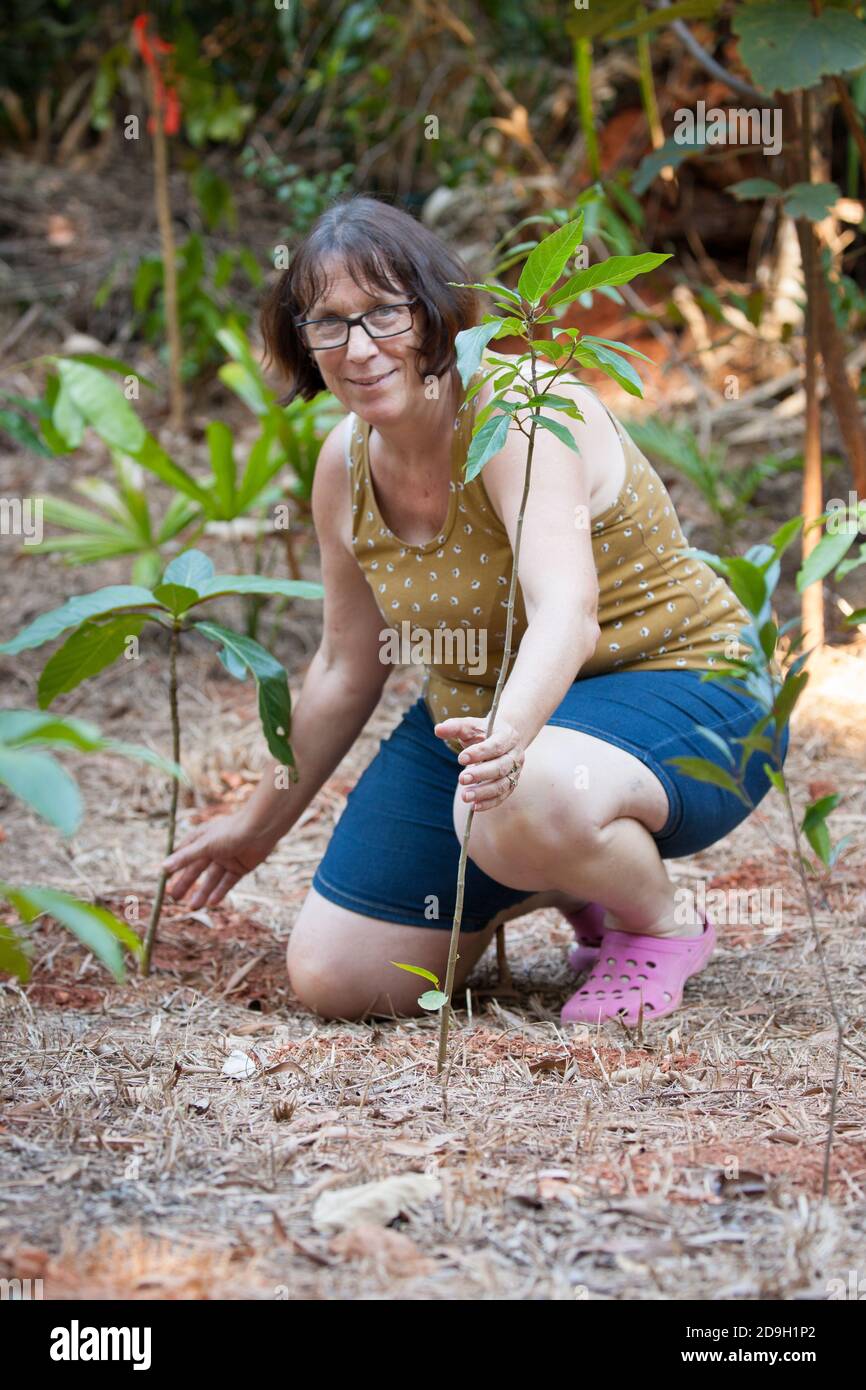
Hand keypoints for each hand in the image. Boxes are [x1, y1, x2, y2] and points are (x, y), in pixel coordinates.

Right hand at [162, 811, 277, 908]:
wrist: (261, 829)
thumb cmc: (230, 831)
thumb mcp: (204, 845)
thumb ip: (185, 858)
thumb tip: (163, 868)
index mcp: (202, 839)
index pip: (183, 855)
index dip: (174, 867)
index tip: (164, 881)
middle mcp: (213, 849)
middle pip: (196, 870)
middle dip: (186, 883)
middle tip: (175, 898)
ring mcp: (227, 859)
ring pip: (211, 879)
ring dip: (203, 892)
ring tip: (193, 906)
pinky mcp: (240, 867)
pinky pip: (227, 882)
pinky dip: (220, 892)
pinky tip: (211, 903)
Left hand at [433, 715, 524, 810]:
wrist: (506, 739)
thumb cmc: (484, 732)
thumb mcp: (471, 726)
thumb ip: (455, 727)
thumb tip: (438, 730)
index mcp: (507, 736)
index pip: (495, 746)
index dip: (479, 753)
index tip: (460, 759)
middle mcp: (515, 755)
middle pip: (501, 767)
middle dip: (481, 774)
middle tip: (461, 779)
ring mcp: (515, 771)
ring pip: (502, 784)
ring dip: (484, 792)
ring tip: (465, 796)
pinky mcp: (512, 784)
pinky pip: (502, 796)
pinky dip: (489, 803)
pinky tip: (474, 806)